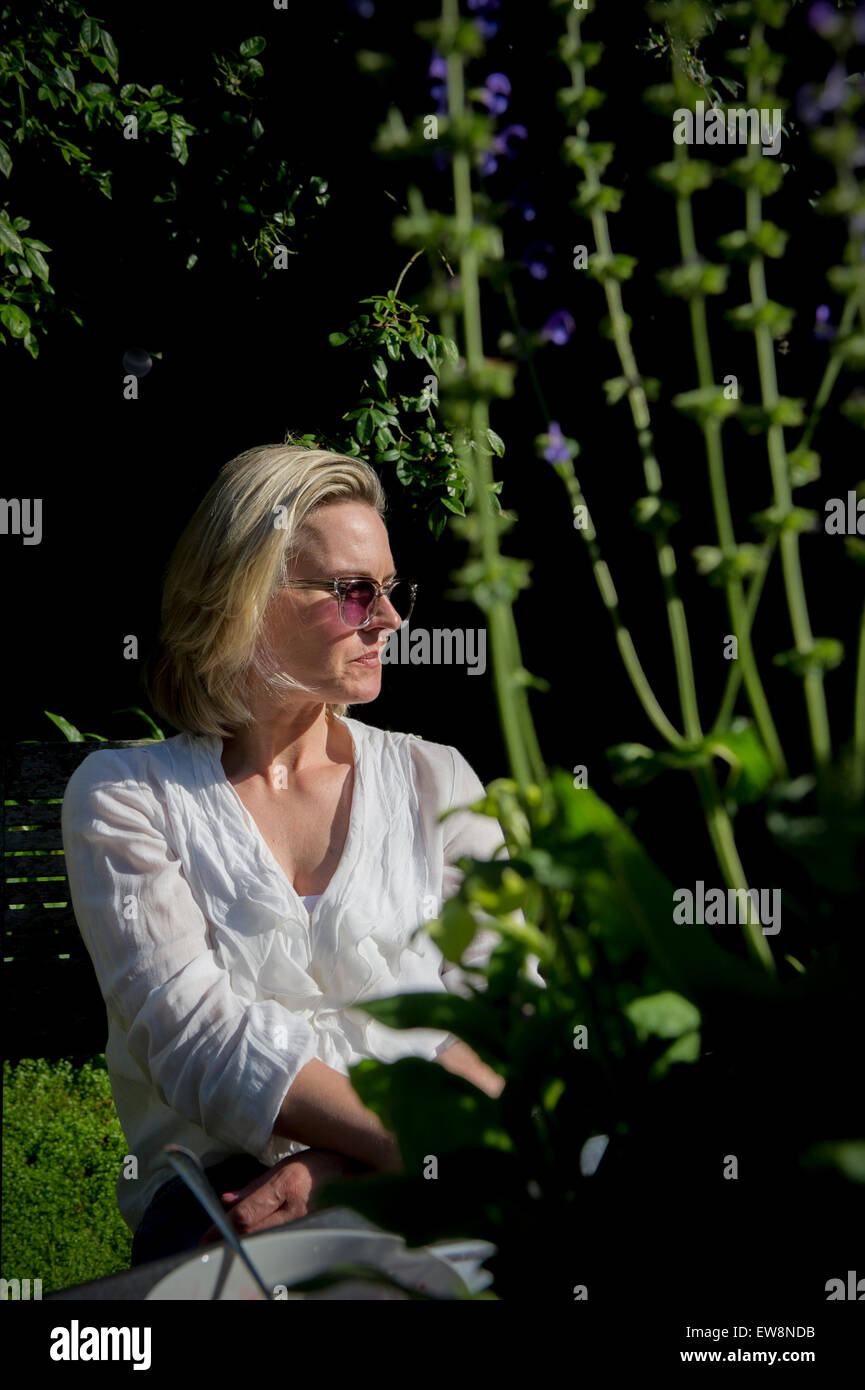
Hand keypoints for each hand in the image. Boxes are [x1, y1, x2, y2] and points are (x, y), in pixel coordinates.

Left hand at [197, 1148, 369, 1246]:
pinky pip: (284, 1244)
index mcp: (288, 1185)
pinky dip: (267, 1246)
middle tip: (209, 1246)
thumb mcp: (288, 1165)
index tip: (205, 1237)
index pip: (247, 1214)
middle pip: (254, 1233)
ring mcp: (309, 1226)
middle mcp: (297, 1209)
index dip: (222, 1227)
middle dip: (229, 1240)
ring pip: (268, 1241)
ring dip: (246, 1244)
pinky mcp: (316, 1235)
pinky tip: (258, 1246)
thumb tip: (225, 1201)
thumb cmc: (325, 1164)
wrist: (366, 1173)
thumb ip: (256, 1185)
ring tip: (228, 1247)